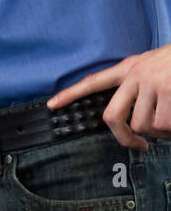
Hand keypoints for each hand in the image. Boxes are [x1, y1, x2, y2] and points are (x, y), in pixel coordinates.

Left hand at [46, 44, 170, 150]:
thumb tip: (133, 116)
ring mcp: (153, 84)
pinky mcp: (170, 92)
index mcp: (130, 68)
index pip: (93, 81)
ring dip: (160, 134)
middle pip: (113, 117)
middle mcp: (137, 75)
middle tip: (138, 146)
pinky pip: (164, 126)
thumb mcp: (155, 64)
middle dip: (124, 138)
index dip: (70, 94)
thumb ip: (139, 84)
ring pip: (143, 126)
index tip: (51, 105)